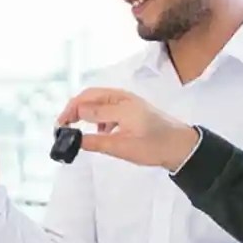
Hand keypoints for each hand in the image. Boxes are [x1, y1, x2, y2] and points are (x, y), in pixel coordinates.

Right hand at [57, 87, 199, 170]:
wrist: (182, 146)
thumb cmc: (154, 146)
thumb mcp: (122, 147)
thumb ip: (96, 140)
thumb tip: (74, 137)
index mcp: (120, 104)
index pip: (85, 105)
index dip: (69, 116)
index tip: (60, 130)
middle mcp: (122, 98)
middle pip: (89, 96)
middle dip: (73, 109)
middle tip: (63, 126)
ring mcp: (128, 101)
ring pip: (98, 100)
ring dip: (85, 111)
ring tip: (77, 129)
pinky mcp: (131, 107)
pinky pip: (108, 106)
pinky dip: (98, 116)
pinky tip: (100, 131)